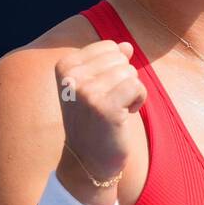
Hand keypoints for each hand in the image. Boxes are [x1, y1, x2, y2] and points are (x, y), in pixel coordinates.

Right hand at [54, 39, 145, 195]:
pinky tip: (123, 116)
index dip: (114, 70)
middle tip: (109, 104)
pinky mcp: (104, 107)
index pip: (109, 47)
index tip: (102, 92)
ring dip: (131, 92)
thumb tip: (126, 45)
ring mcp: (85, 91)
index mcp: (65, 65)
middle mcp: (71, 76)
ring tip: (115, 110)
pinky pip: (137, 87)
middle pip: (121, 58)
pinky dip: (138, 101)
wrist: (88, 159)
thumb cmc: (95, 120)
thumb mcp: (96, 86)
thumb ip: (110, 62)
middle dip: (124, 80)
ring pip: (130, 72)